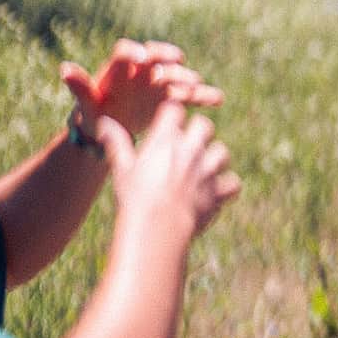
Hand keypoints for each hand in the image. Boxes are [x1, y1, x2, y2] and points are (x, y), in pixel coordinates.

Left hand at [62, 39, 224, 136]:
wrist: (108, 132)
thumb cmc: (93, 117)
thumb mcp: (86, 107)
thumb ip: (80, 88)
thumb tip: (65, 69)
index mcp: (117, 71)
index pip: (125, 53)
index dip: (134, 52)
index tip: (142, 56)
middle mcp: (140, 72)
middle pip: (155, 59)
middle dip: (166, 61)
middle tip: (176, 64)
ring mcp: (157, 84)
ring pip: (174, 77)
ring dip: (186, 79)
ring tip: (197, 86)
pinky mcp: (169, 99)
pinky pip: (187, 96)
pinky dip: (202, 96)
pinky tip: (217, 99)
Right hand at [98, 101, 240, 239]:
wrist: (158, 227)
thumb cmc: (135, 197)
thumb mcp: (122, 168)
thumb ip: (117, 142)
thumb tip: (104, 123)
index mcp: (166, 139)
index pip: (175, 110)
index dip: (171, 115)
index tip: (166, 125)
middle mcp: (191, 149)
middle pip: (204, 125)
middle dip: (197, 133)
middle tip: (186, 147)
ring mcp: (209, 169)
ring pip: (222, 152)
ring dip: (214, 159)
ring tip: (201, 171)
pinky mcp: (220, 191)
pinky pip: (233, 183)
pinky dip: (227, 187)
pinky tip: (215, 193)